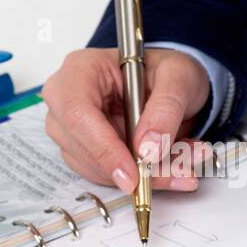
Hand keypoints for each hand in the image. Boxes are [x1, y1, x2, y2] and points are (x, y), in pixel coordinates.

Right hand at [42, 47, 211, 193]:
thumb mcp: (179, 76)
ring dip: (140, 175)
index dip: (103, 148)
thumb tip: (148, 149)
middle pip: (81, 147)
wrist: (164, 83)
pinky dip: (139, 177)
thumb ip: (166, 108)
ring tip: (182, 165)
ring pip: (94, 168)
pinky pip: (104, 175)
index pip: (78, 114)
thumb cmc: (164, 71)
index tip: (134, 174)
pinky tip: (166, 165)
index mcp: (80, 70)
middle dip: (128, 168)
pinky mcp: (79, 151)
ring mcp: (68, 129)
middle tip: (174, 174)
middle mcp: (64, 101)